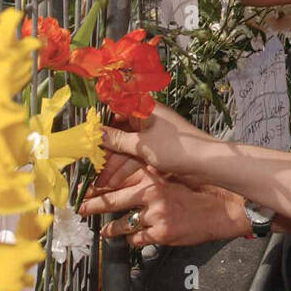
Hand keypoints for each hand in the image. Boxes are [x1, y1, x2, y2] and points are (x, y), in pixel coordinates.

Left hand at [80, 167, 248, 246]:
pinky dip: (133, 238)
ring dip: (110, 228)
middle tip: (80, 209)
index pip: (116, 178)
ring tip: (105, 231)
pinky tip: (133, 236)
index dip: (97, 185)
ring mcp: (154, 213)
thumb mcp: (171, 175)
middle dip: (92, 205)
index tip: (84, 189)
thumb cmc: (197, 191)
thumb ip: (148, 176)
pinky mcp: (159, 232)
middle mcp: (150, 192)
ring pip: (121, 224)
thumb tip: (122, 178)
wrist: (219, 207)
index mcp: (152, 174)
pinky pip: (136, 238)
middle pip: (111, 200)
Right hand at [97, 102, 214, 179]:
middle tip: (88, 164)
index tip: (84, 135)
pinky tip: (112, 182)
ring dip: (112, 163)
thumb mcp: (142, 146)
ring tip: (98, 181)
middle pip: (119, 131)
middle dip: (103, 149)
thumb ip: (117, 139)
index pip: (115, 108)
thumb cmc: (178, 149)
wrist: (206, 164)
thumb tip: (95, 132)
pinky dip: (124, 167)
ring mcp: (153, 134)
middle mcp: (148, 118)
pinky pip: (135, 155)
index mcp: (145, 109)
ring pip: (126, 146)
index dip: (99, 122)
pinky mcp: (158, 148)